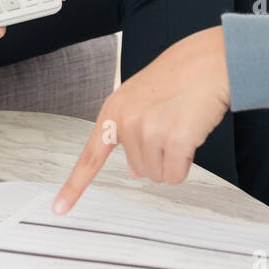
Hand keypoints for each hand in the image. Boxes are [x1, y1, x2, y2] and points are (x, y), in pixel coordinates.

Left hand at [52, 27, 230, 214]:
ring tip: (182, 125)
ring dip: (174, 159)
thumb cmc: (180, 76)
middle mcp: (126, 122)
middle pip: (138, 171)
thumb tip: (133, 170)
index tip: (59, 208)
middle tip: (172, 125)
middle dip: (158, 156)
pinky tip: (191, 135)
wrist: (210, 60)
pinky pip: (176, 175)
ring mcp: (148, 131)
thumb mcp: (143, 99)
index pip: (90, 156)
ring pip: (158, 175)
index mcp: (114, 111)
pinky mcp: (174, 140)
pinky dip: (186, 163)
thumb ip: (130, 132)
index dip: (74, 186)